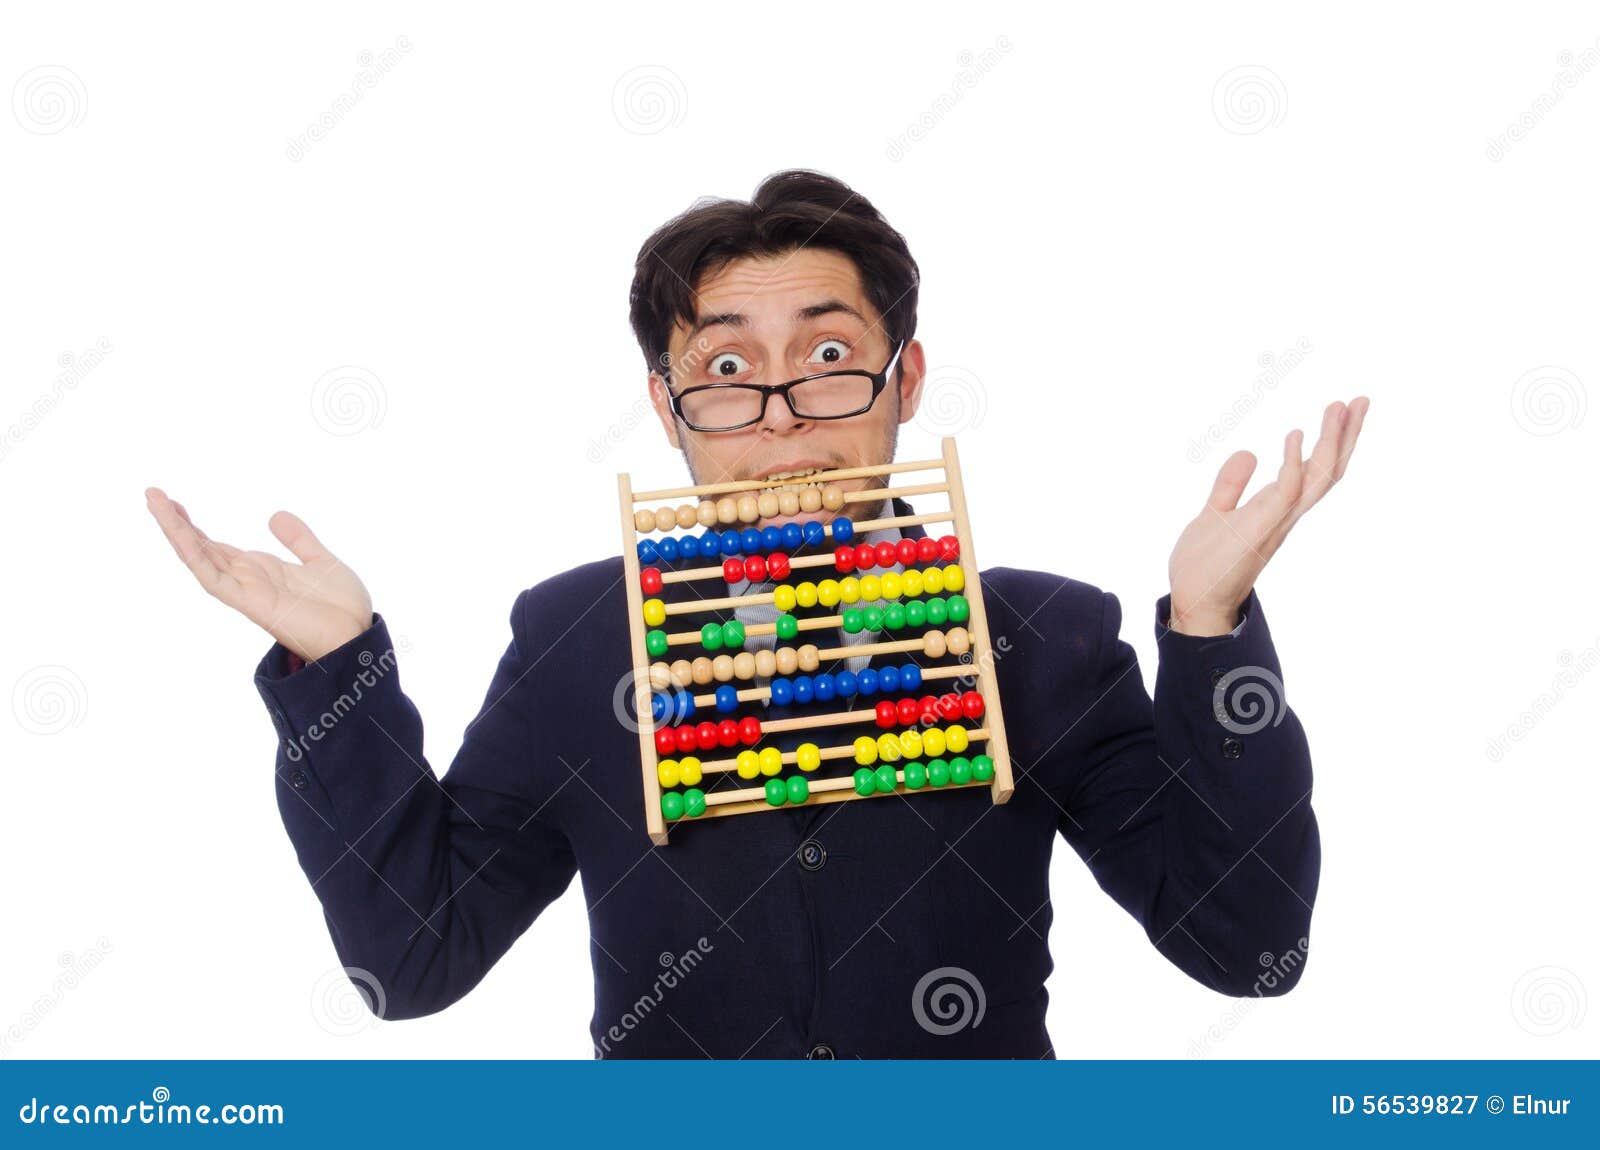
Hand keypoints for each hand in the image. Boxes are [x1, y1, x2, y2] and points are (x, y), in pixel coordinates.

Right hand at [145, 488, 373, 662]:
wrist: (357, 636)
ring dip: (176, 531)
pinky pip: (214, 578)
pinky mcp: (250, 603)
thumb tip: (274, 515)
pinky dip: (195, 556)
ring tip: (154, 503)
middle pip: (201, 548)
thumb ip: (298, 540)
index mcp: (260, 570)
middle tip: (152, 494)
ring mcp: (245, 591)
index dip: (194, 526)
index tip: (174, 502)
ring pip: (199, 559)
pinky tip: (179, 534)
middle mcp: (247, 580)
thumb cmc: (342, 607)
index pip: (216, 546)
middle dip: (176, 523)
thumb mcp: (320, 561)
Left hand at [1167, 397, 1369, 635]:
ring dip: (1330, 442)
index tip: (1344, 409)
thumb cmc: (1204, 565)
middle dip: (1346, 437)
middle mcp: (1284, 515)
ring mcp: (1275, 522)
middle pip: (1327, 471)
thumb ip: (1231, 486)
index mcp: (1277, 509)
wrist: (1193, 602)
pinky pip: (1285, 493)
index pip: (1315, 471)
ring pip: (1316, 478)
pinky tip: (1294, 434)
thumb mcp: (1214, 514)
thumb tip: (1249, 453)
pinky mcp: (1258, 530)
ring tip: (1339, 408)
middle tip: (1361, 400)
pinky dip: (1293, 463)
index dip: (1333, 442)